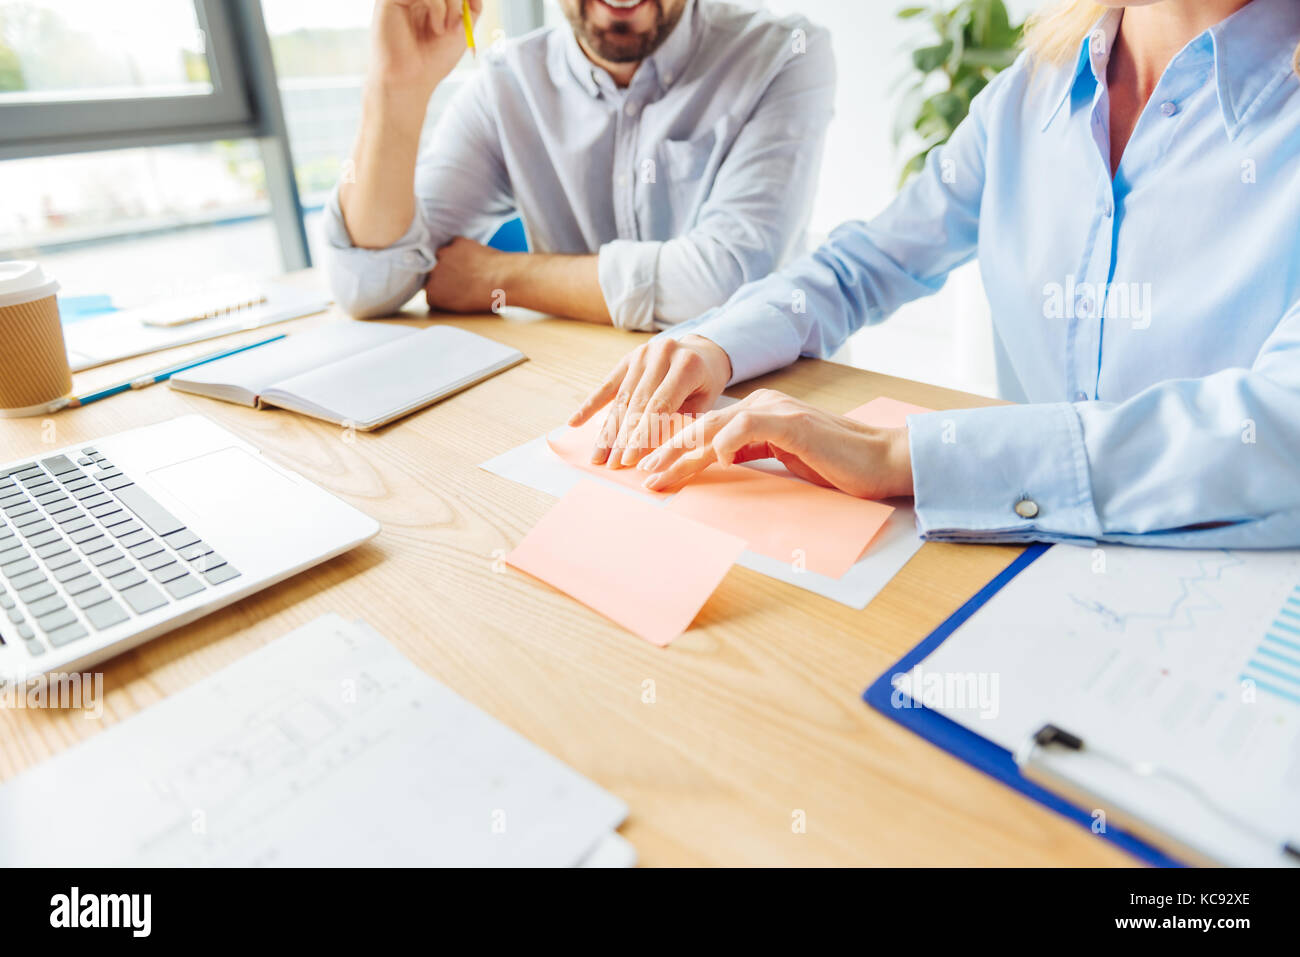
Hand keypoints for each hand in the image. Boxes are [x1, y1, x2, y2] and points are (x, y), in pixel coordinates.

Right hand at [370, 0, 480, 102]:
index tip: (464, 19)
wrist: (410, 81)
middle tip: (457, 25)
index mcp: (426, 1)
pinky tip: (437, 28)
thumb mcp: (460, 31)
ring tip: (446, 29)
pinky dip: (439, 7)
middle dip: (458, 1)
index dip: (461, 0)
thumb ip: (470, 7)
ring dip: (451, 4)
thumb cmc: (432, 61)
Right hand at [424, 237, 506, 312]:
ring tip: (470, 268)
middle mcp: (432, 274)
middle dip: (444, 274)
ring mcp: (443, 256)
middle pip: (433, 272)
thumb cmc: (487, 298)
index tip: (454, 290)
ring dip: (451, 260)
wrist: (506, 280)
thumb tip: (444, 287)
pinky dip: (462, 250)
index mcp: (432, 295)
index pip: (430, 289)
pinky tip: (475, 258)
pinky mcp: (456, 242)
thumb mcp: (460, 306)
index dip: (443, 289)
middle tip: (463, 278)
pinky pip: (455, 245)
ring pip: (442, 256)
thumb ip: (445, 296)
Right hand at [568, 335, 733, 467]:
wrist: (704, 350)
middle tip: (612, 465)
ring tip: (597, 456)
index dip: (642, 435)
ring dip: (607, 431)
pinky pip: (607, 385)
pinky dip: (590, 405)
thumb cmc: (706, 383)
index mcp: (686, 366)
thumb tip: (653, 452)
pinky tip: (575, 422)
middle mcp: (661, 354)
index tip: (630, 460)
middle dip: (623, 438)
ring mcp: (642, 354)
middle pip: (637, 404)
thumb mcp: (706, 402)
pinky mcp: (628, 358)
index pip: (659, 406)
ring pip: (621, 398)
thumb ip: (682, 422)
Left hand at [636, 389, 914, 498]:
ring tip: (661, 473)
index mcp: (758, 413)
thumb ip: (751, 454)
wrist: (880, 461)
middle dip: (667, 452)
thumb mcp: (782, 459)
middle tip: (642, 475)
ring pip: (716, 427)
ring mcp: (777, 411)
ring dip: (683, 452)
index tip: (651, 473)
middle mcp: (762, 406)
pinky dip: (730, 442)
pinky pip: (750, 427)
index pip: (705, 431)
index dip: (675, 451)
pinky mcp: (793, 423)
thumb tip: (716, 463)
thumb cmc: (835, 465)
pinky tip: (718, 459)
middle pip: (702, 428)